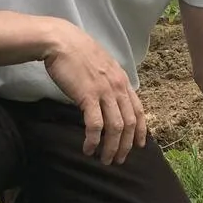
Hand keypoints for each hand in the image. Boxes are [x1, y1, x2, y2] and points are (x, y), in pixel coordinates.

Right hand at [41, 19, 146, 164]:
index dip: (140, 130)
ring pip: (115, 127)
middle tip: (118, 160)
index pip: (138, 110)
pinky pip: (95, 124)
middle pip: (129, 123)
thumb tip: (109, 99)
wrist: (61, 42)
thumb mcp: (102, 67)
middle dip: (125, 145)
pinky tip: (88, 148)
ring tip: (104, 160)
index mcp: (123, 80)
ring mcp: (105, 91)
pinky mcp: (88, 96)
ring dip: (111, 147)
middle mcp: (118, 87)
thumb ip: (109, 82)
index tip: (139, 145)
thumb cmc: (78, 53)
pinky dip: (93, 140)